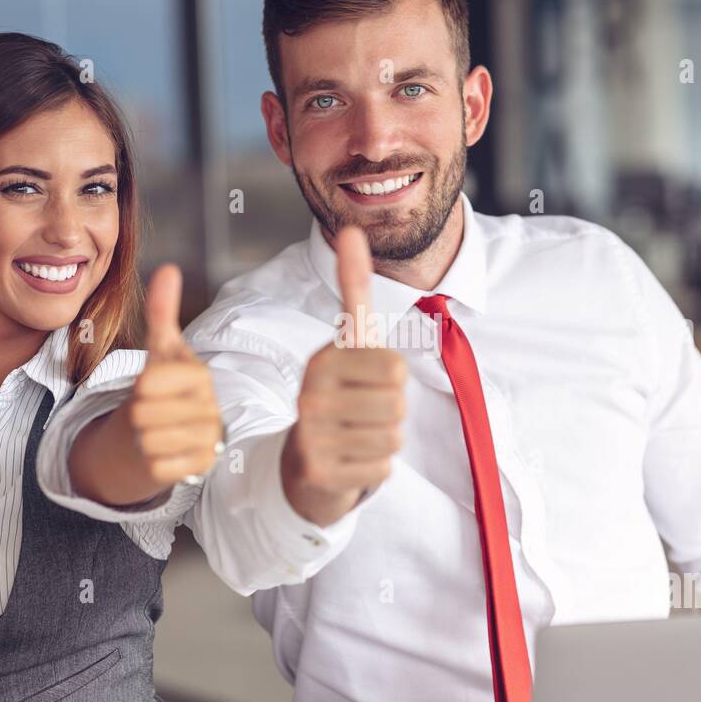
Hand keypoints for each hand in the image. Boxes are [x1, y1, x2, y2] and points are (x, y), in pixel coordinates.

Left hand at [123, 264, 221, 486]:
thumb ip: (163, 311)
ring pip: (148, 440)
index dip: (138, 386)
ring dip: (141, 437)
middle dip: (136, 414)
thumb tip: (169, 267)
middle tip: (149, 412)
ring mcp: (208, 440)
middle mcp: (211, 408)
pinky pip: (157, 465)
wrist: (169, 430)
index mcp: (201, 376)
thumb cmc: (162, 386)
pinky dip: (149, 460)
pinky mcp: (200, 468)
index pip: (148, 381)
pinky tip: (161, 451)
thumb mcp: (159, 349)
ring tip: (154, 430)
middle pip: (143, 412)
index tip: (148, 387)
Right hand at [281, 226, 407, 525]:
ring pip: (393, 438)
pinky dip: (374, 469)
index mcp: (322, 360)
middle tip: (362, 413)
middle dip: (391, 411)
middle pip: (397, 403)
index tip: (366, 381)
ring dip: (384, 441)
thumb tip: (350, 229)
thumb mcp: (347, 342)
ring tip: (356, 436)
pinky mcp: (319, 472)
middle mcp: (310, 394)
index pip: (395, 367)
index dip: (392, 379)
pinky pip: (382, 468)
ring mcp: (311, 434)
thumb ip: (352, 286)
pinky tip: (350, 462)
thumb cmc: (337, 394)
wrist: (302, 463)